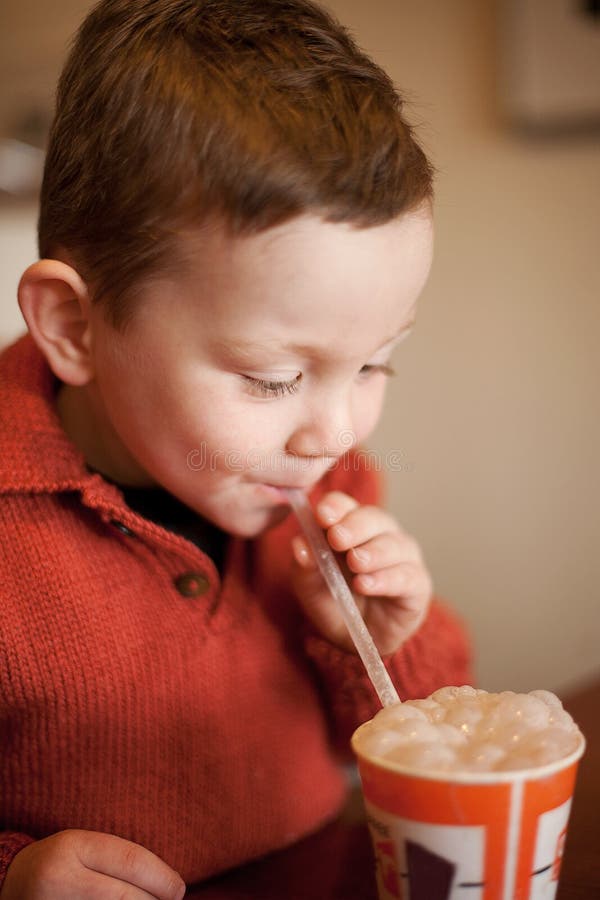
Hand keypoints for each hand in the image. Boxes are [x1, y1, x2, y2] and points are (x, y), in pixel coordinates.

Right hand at [0, 830, 185, 899]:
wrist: (8, 884)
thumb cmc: (58, 864)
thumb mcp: (82, 847)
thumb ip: (117, 859)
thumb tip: (168, 883)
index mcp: (72, 846)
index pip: (129, 860)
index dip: (162, 877)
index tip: (180, 889)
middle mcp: (60, 878)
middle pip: (123, 895)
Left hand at [291, 491, 431, 655]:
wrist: (357, 640)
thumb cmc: (335, 602)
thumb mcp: (311, 587)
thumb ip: (305, 566)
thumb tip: (300, 546)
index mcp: (351, 526)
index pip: (345, 505)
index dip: (335, 506)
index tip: (322, 515)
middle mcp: (381, 534)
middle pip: (373, 518)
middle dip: (354, 526)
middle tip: (337, 538)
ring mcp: (403, 557)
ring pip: (393, 544)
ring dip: (373, 552)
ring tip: (355, 562)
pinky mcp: (417, 584)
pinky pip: (406, 576)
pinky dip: (386, 579)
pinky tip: (366, 584)